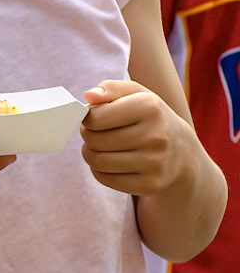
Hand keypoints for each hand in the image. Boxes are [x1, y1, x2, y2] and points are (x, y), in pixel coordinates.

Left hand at [82, 79, 192, 195]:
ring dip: (92, 154)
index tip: (97, 119)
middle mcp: (155, 135)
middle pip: (93, 140)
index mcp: (150, 107)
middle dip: (89, 136)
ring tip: (105, 147)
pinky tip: (113, 163)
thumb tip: (88, 96)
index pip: (94, 118)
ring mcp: (155, 162)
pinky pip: (104, 178)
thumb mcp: (137, 94)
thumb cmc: (151, 119)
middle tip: (99, 134)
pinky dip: (100, 171)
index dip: (88, 118)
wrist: (183, 153)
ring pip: (96, 161)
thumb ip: (110, 88)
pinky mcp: (150, 184)